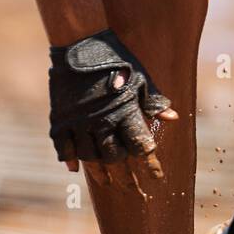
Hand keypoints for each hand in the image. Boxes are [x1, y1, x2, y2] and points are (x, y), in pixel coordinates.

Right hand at [47, 29, 178, 174]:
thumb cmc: (117, 61)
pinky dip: (70, 160)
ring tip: (107, 184)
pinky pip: (64, 146)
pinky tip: (75, 170)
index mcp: (126, 113)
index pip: (141, 148)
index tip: (157, 178)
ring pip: (90, 157)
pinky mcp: (61, 118)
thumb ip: (153, 102)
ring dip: (100, 174)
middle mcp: (103, 122)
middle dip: (126, 177)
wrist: (81, 43)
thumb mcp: (141, 79)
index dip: (150, 166)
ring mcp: (79, 121)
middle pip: (116, 159)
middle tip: (132, 189)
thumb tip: (173, 118)